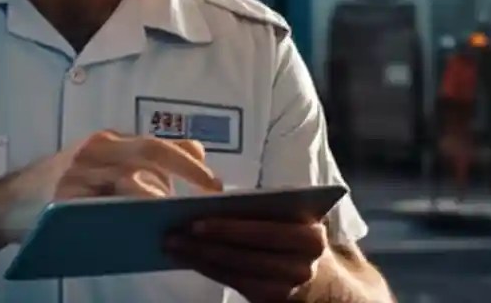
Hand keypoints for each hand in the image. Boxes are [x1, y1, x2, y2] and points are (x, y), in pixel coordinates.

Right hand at [0, 130, 222, 246]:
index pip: (159, 143)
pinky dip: (125, 215)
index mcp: (107, 142)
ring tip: (174, 216)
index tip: (215, 182)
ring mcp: (79, 173)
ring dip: (157, 198)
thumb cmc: (59, 187)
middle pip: (151, 151)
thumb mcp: (98, 166)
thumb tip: (191, 161)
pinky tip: (139, 230)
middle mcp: (95, 150)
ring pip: (130, 180)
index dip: (190, 159)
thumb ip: (137, 164)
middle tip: (213, 193)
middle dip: (188, 170)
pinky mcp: (65, 198)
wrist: (4, 205)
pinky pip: (103, 207)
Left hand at [165, 218, 328, 301]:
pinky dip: (207, 269)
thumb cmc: (294, 232)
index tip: (195, 219)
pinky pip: (233, 283)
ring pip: (235, 271)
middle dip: (205, 244)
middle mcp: (303, 266)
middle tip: (172, 233)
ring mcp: (288, 289)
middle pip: (245, 254)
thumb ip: (262, 206)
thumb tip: (210, 197)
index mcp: (311, 235)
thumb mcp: (290, 215)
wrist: (319, 276)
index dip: (228, 227)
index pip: (264, 231)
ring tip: (171, 245)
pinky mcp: (271, 301)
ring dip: (199, 258)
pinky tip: (187, 258)